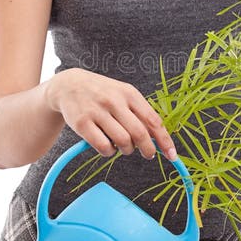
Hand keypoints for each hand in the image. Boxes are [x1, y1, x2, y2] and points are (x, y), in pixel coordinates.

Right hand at [44, 68, 177, 160]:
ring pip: (122, 142)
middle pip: (140, 133)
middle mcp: (114, 101)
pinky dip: (109, 152)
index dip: (164, 140)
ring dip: (126, 150)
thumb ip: (140, 113)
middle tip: (149, 155)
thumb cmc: (102, 93)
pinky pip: (103, 146)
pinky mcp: (82, 123)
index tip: (172, 155)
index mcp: (129, 93)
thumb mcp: (123, 95)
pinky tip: (107, 146)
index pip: (153, 120)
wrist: (68, 85)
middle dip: (148, 150)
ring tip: (123, 146)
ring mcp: (97, 112)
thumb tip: (159, 138)